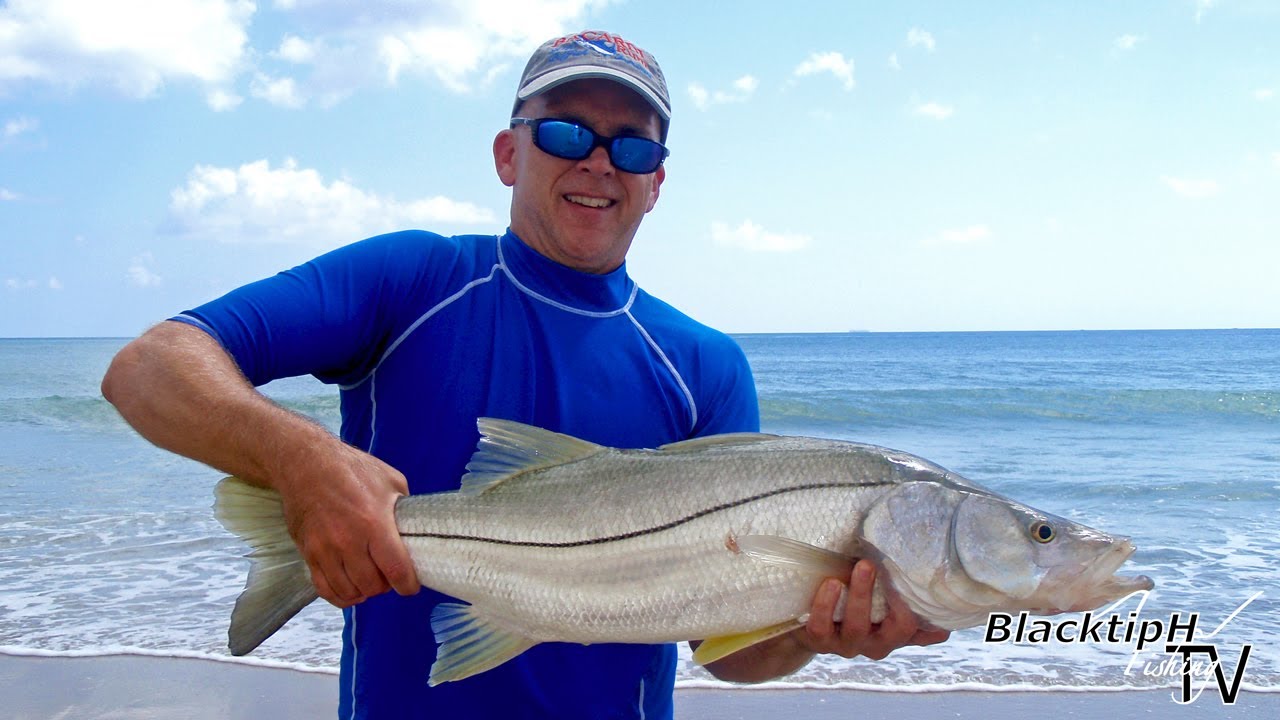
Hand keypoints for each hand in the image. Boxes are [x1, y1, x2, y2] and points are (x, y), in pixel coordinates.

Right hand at [278, 443, 419, 607]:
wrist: (305, 463)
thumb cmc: (351, 468)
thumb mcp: (390, 480)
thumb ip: (403, 507)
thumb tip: (415, 526)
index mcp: (374, 523)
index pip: (396, 570)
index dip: (408, 585)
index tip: (411, 586)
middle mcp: (348, 541)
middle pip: (372, 585)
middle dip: (386, 586)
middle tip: (389, 576)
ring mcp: (325, 550)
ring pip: (349, 591)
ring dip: (364, 592)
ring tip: (370, 581)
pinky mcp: (308, 553)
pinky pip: (324, 588)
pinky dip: (340, 596)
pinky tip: (350, 589)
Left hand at [794, 559, 949, 659]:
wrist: (809, 623)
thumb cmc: (851, 599)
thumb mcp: (879, 595)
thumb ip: (902, 589)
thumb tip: (935, 569)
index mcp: (896, 633)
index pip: (925, 629)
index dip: (930, 612)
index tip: (929, 581)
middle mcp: (877, 643)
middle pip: (897, 630)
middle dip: (896, 598)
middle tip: (891, 565)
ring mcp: (849, 644)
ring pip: (858, 627)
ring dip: (861, 595)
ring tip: (861, 566)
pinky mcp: (820, 641)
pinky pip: (823, 628)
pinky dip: (826, 605)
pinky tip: (830, 583)